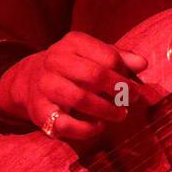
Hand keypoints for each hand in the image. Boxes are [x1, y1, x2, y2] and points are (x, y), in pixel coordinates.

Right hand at [0, 32, 146, 143]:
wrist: (29, 80)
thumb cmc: (72, 67)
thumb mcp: (93, 55)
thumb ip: (118, 57)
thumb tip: (142, 64)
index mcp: (73, 43)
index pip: (108, 56)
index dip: (126, 73)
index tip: (134, 84)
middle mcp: (56, 60)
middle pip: (95, 75)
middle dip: (119, 90)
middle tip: (132, 99)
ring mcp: (45, 85)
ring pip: (80, 98)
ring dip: (106, 110)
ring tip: (120, 114)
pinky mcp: (39, 111)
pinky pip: (65, 124)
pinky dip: (86, 129)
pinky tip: (98, 126)